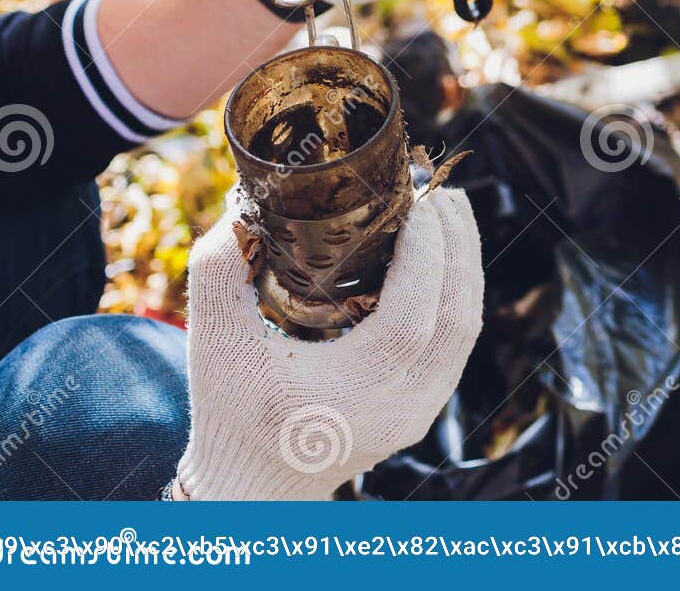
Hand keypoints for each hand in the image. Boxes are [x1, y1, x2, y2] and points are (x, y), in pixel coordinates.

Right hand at [174, 186, 482, 499]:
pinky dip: (457, 290)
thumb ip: (218, 269)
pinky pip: (459, 339)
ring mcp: (422, 411)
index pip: (414, 319)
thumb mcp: (212, 342)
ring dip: (465, 262)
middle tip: (440, 190)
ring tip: (449, 209)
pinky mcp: (429, 406)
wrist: (253, 488)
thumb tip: (243, 202)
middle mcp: (400, 409)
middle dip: (458, 245)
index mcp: (351, 396)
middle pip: (458, 318)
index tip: (417, 200)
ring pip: (467, 327)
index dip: (426, 254)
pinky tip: (444, 252)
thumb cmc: (231, 413)